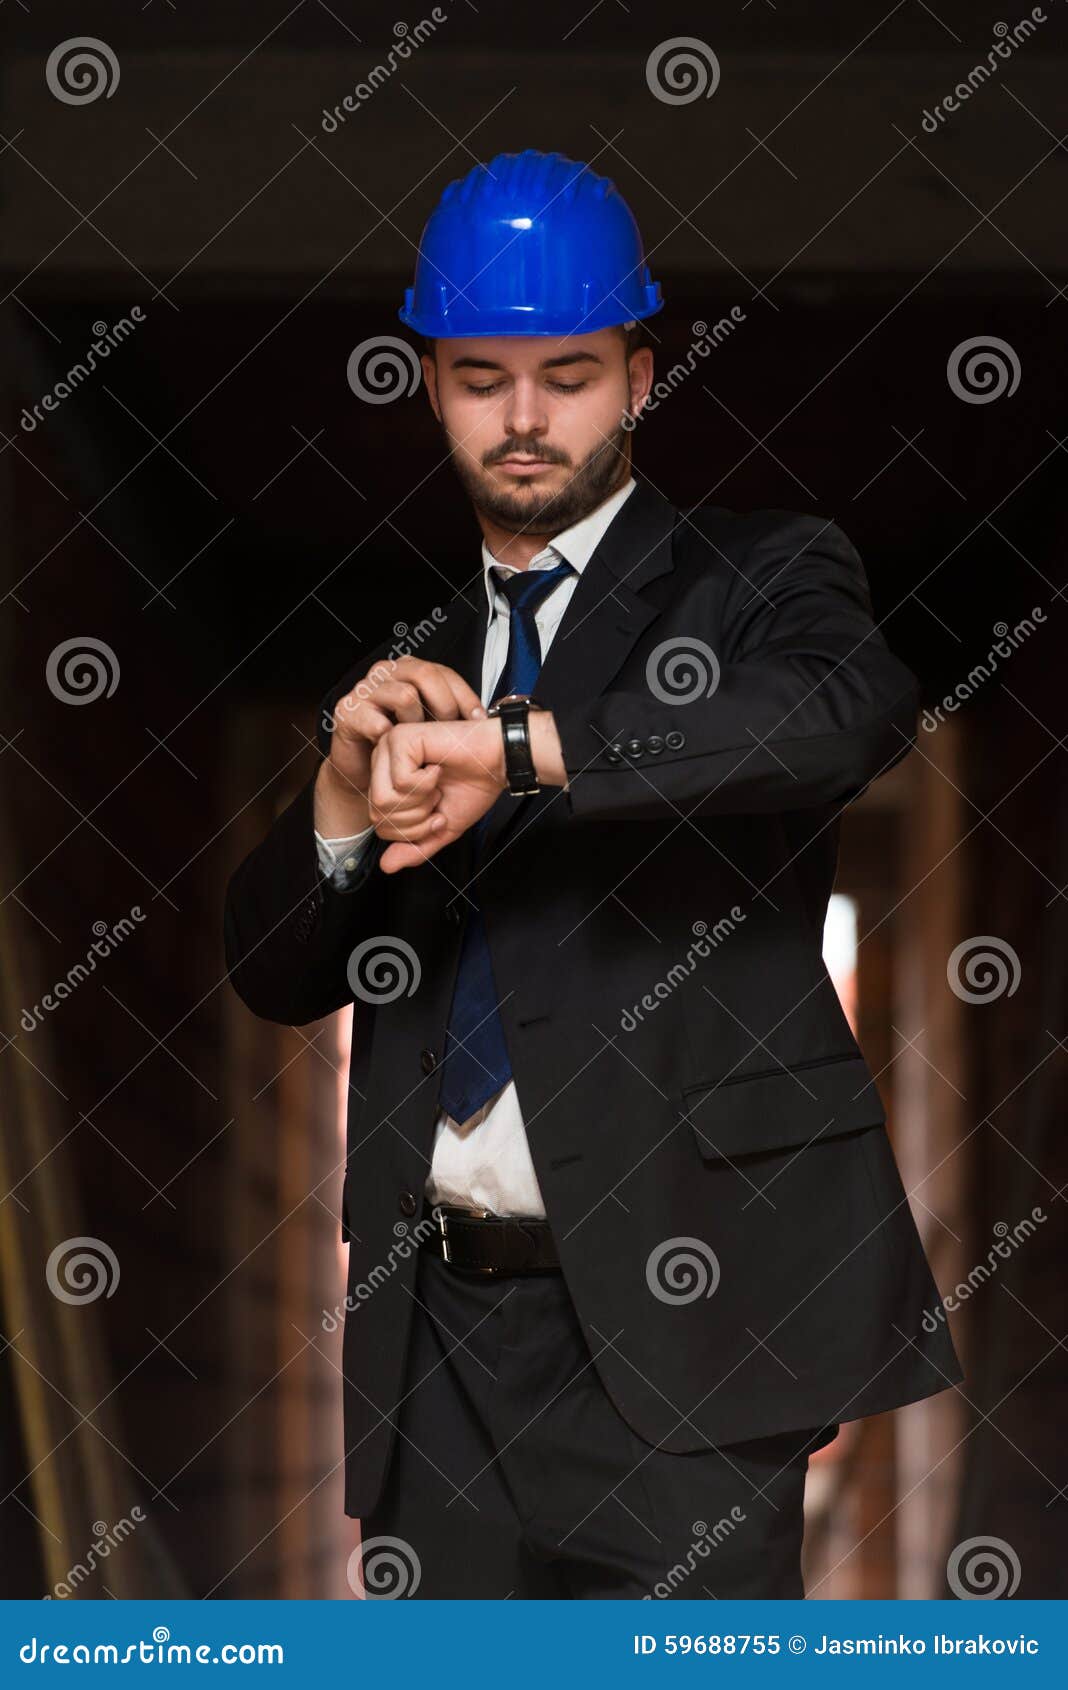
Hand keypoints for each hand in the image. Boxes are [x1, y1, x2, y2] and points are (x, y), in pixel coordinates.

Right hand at [315, 657, 483, 835]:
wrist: (364, 774)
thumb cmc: (400, 747)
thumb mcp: (431, 725)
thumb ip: (451, 713)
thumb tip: (482, 716)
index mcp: (407, 670)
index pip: (443, 671)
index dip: (465, 696)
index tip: (478, 720)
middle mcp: (386, 673)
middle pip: (425, 674)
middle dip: (445, 705)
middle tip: (450, 731)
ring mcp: (364, 690)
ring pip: (405, 695)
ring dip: (418, 723)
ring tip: (419, 742)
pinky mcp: (347, 712)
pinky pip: (377, 720)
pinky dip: (391, 738)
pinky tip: (396, 749)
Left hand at [369, 717, 506, 871]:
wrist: (500, 762)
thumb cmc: (473, 786)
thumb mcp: (441, 828)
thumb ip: (414, 847)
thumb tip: (386, 866)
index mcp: (386, 779)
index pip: (378, 822)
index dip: (412, 830)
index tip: (436, 812)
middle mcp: (381, 761)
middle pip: (378, 814)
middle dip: (416, 819)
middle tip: (437, 799)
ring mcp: (388, 747)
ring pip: (385, 800)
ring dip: (420, 802)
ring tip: (437, 784)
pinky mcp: (401, 738)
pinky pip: (401, 782)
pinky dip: (426, 784)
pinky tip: (437, 768)